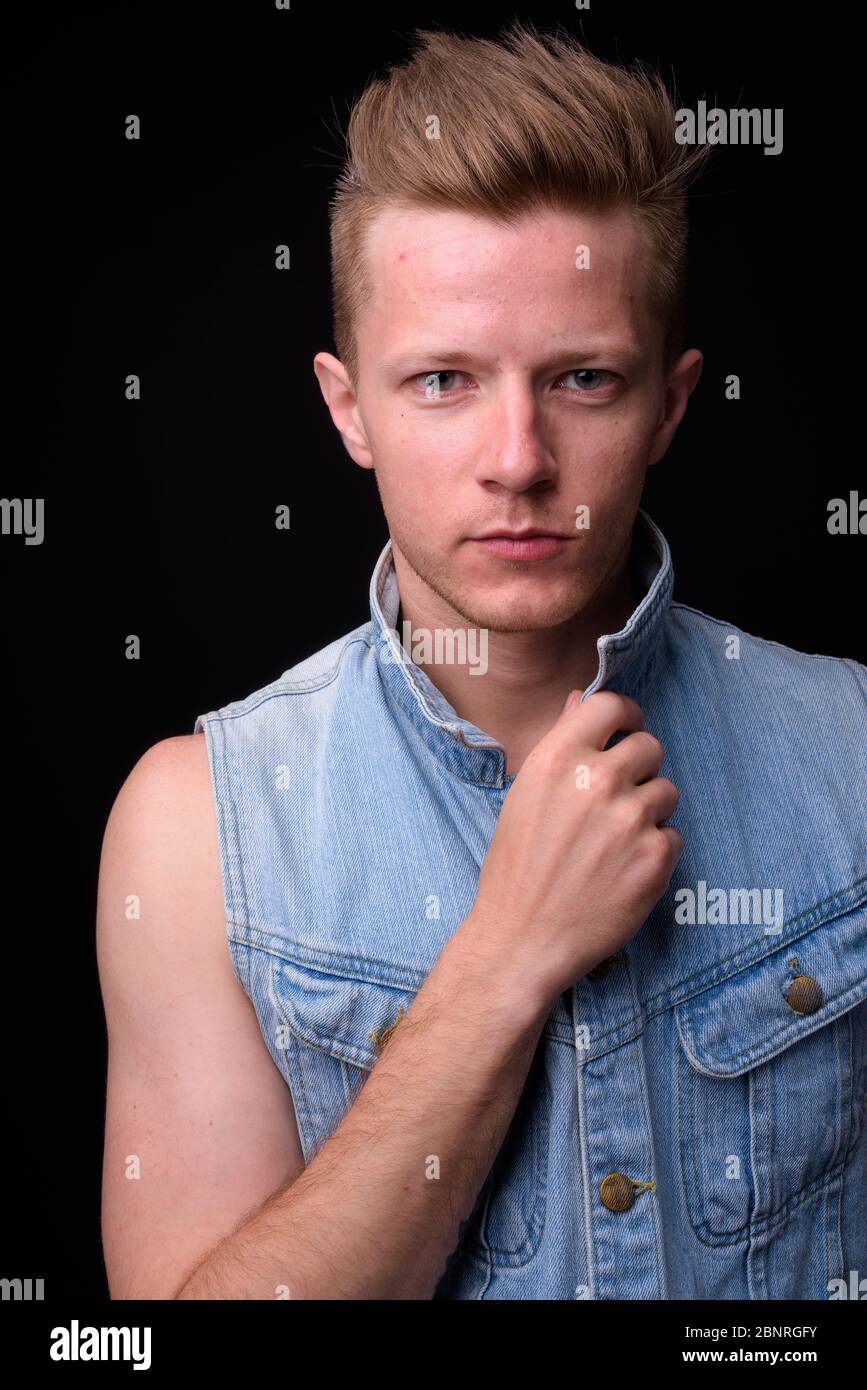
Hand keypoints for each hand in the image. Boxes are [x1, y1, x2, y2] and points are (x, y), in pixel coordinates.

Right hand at [466, 689, 681, 1003]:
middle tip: (616, 801)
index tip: (624, 732)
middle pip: (650, 746)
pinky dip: (655, 852)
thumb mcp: (525, 795)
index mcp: (558, 758)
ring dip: (649, 812)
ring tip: (614, 843)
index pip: (612, 706)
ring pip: (666, 792)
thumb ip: (559, 744)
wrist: (522, 939)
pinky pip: (673, 835)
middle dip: (639, 769)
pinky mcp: (656, 857)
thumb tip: (580, 700)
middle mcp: (598, 780)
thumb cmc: (516, 868)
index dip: (624, 717)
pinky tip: (622, 870)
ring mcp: (631, 819)